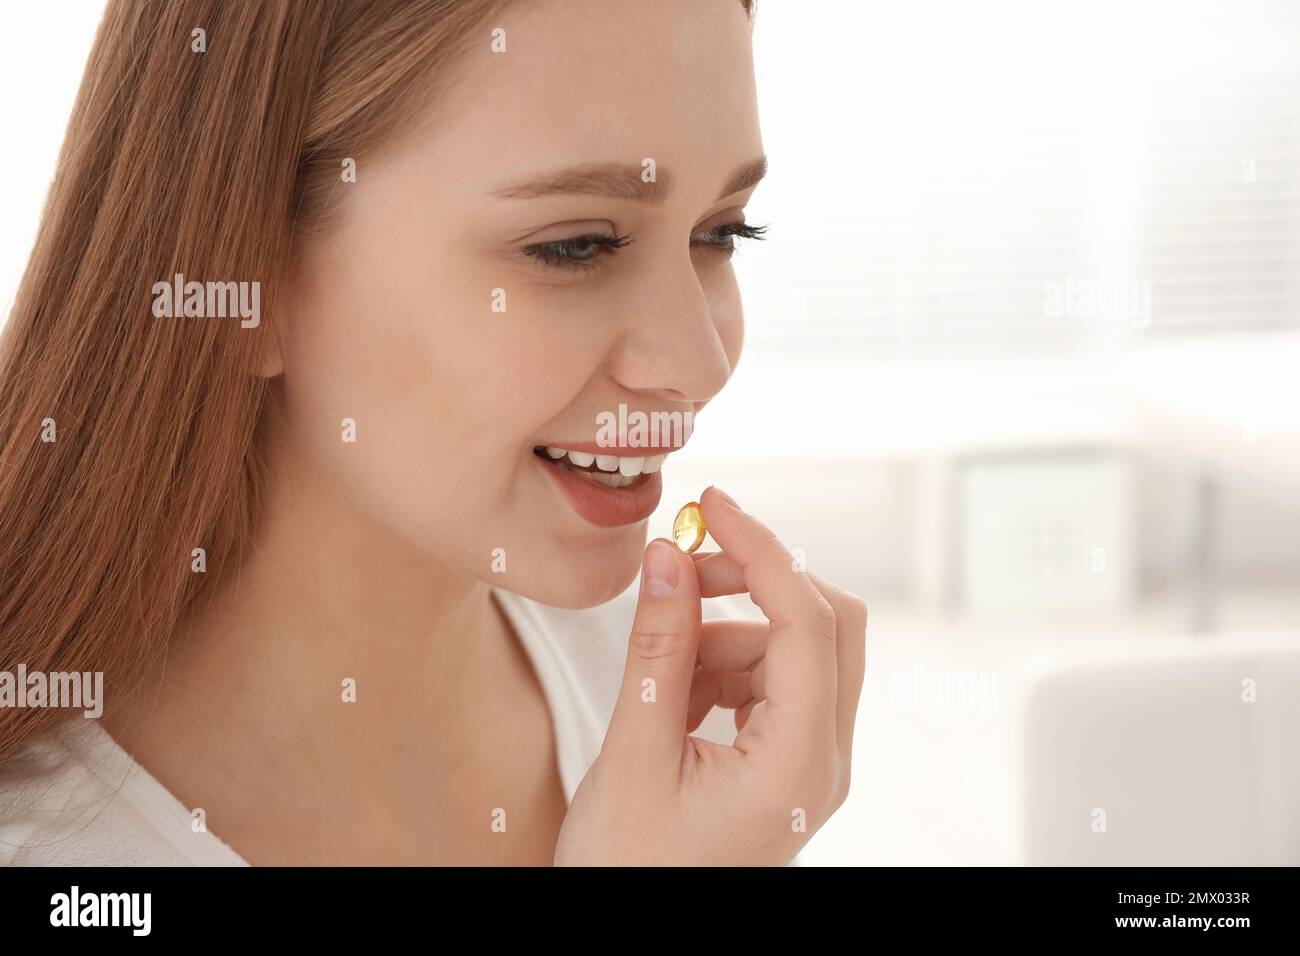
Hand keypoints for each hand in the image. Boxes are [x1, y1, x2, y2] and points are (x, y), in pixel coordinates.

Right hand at [554, 486, 866, 865]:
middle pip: (828, 628)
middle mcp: (822, 763)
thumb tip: (672, 554)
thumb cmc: (626, 870)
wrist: (621, 936)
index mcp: (798, 766)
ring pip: (793, 653)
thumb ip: (657, 648)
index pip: (808, 624)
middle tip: (687, 565)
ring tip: (658, 668)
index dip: (762, 550)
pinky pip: (769, 684)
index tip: (712, 506)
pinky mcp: (784, 766)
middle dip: (758, 583)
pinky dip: (721, 668)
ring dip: (726, 633)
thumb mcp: (632, 751)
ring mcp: (808, 767)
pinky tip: (671, 696)